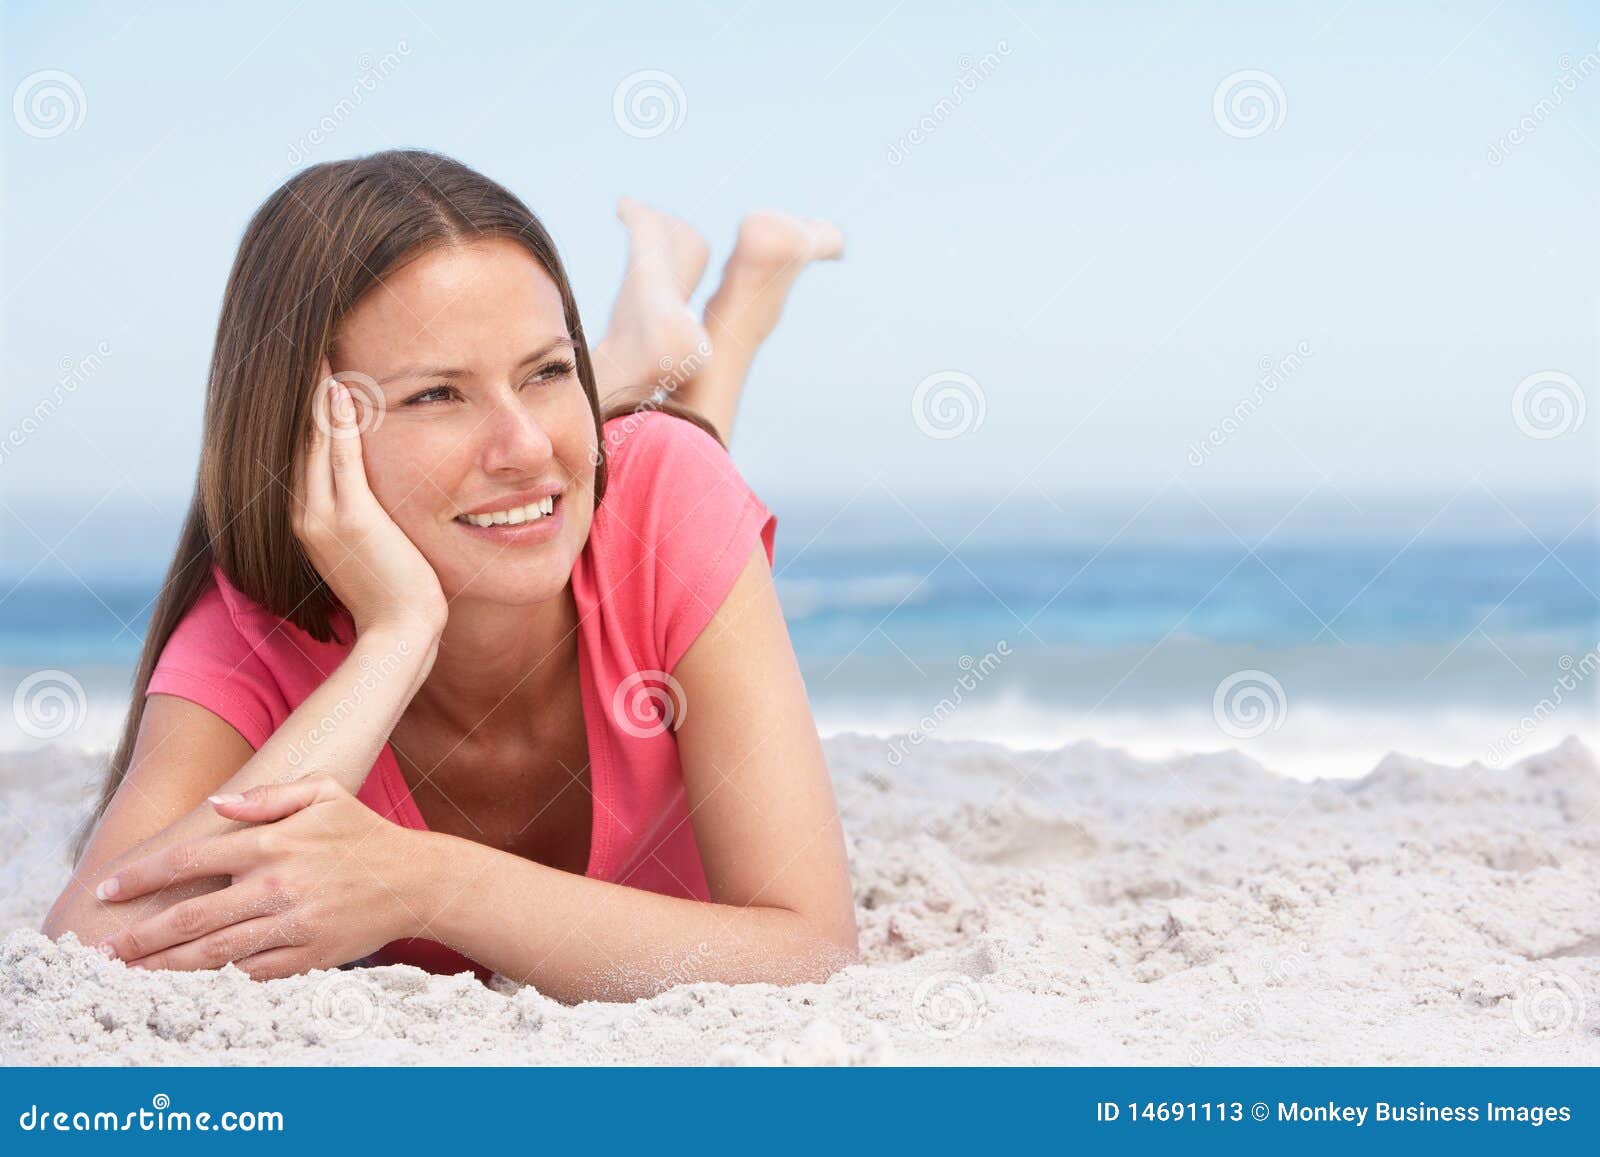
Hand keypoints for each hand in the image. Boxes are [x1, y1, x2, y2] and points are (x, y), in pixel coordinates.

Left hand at [94, 777, 414, 978]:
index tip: (108, 890)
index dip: (143, 876)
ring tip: (128, 973)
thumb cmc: (363, 833)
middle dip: (138, 936)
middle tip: (102, 948)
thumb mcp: (322, 792)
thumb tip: (217, 803)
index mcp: (271, 844)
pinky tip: (186, 985)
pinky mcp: (305, 957)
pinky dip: (214, 981)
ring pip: (210, 953)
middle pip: (188, 917)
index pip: (189, 860)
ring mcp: (289, 926)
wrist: (414, 880)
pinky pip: (249, 974)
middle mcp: (273, 886)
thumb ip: (267, 795)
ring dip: (163, 966)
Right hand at [292, 357, 448, 639]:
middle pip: (297, 440)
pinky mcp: (352, 517)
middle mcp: (305, 515)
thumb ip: (363, 520)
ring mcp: (324, 516)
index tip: (311, 376)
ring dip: (316, 396)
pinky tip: (340, 390)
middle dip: (302, 395)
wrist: (401, 633)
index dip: (303, 414)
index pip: (300, 454)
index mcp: (307, 521)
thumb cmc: (395, 596)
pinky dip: (338, 422)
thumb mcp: (370, 550)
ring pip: (313, 442)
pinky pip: (341, 457)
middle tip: (308, 351)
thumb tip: (374, 502)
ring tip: (318, 355)